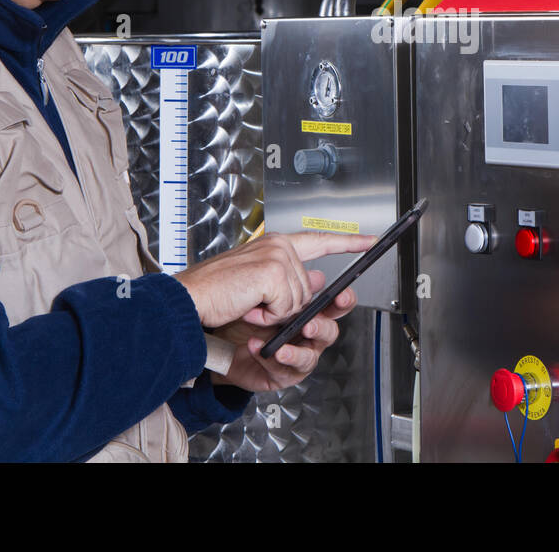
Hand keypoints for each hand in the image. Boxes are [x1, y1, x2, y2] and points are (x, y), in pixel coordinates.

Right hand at [172, 231, 375, 329]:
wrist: (188, 302)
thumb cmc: (214, 295)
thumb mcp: (256, 285)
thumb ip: (287, 279)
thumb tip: (318, 279)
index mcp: (275, 244)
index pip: (318, 240)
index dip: (348, 241)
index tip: (371, 240)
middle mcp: (278, 245)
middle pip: (309, 288)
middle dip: (286, 306)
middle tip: (253, 303)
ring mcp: (278, 257)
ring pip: (299, 301)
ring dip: (274, 313)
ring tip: (247, 304)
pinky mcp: (274, 273)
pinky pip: (288, 309)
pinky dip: (268, 318)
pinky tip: (249, 308)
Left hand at [208, 271, 358, 391]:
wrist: (220, 341)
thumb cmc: (246, 318)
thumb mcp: (267, 295)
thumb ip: (292, 284)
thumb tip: (317, 276)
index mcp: (311, 312)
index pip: (334, 304)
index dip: (344, 299)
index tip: (342, 293)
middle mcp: (308, 335)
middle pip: (330, 331)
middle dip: (323, 327)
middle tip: (310, 324)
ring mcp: (298, 355)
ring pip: (310, 356)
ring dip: (296, 350)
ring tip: (282, 345)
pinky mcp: (283, 374)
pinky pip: (283, 369)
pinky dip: (269, 357)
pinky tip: (256, 346)